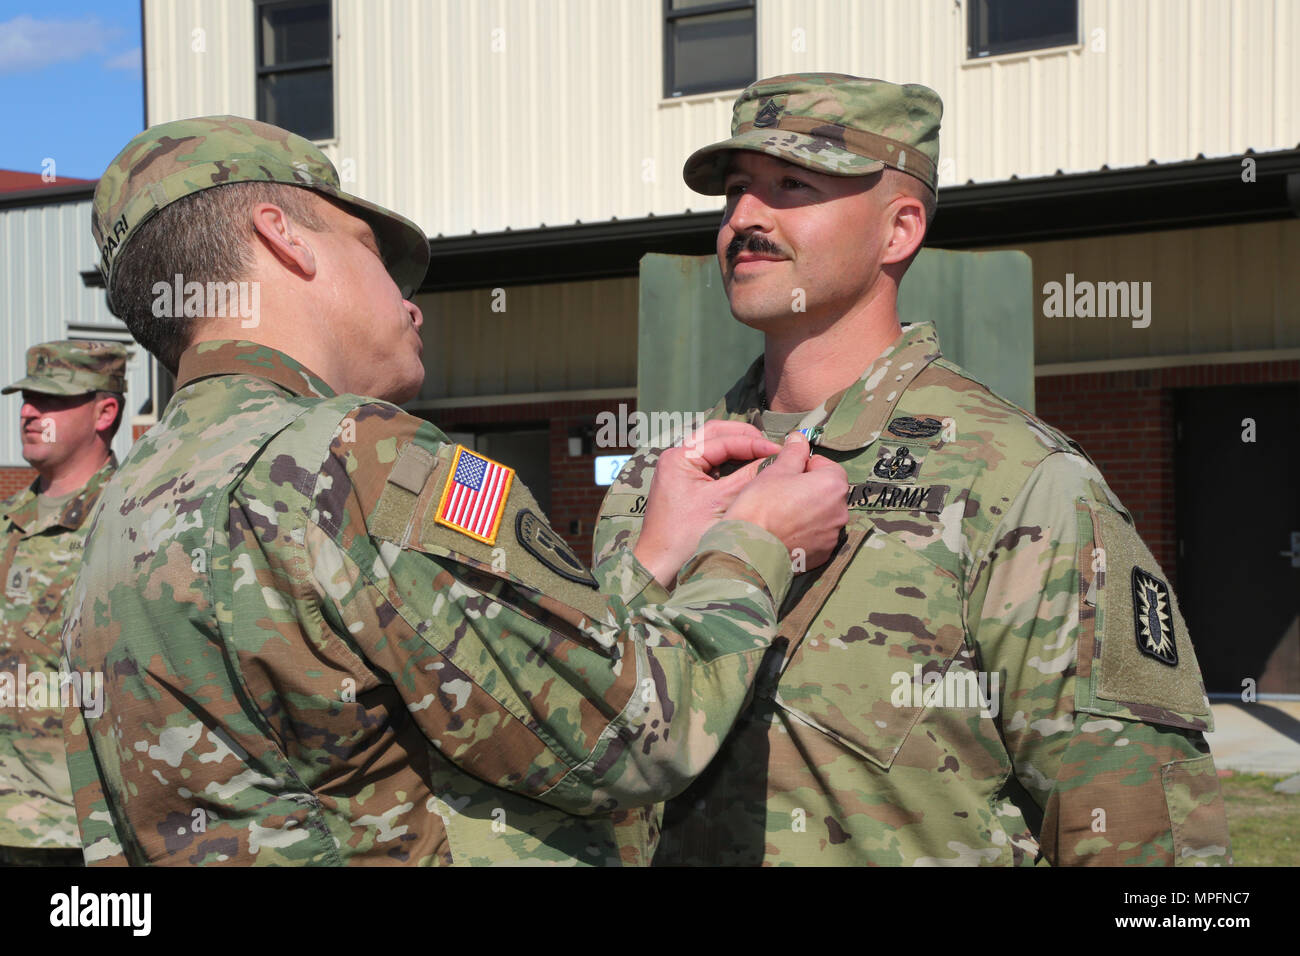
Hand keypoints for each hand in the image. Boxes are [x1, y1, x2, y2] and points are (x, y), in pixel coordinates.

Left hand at [633, 420, 781, 586]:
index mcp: (679, 458)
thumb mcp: (721, 503)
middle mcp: (675, 458)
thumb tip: (775, 459)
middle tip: (770, 445)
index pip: (722, 440)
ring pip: (712, 447)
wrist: (659, 564)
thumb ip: (747, 477)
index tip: (777, 449)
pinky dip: (730, 462)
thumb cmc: (684, 537)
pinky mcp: (683, 483)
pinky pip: (710, 463)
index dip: (753, 443)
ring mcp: (678, 470)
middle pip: (714, 434)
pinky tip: (748, 468)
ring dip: (737, 447)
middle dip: (744, 437)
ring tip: (762, 453)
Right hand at [723, 432, 848, 571]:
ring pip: (822, 515)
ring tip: (781, 515)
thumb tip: (799, 438)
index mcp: (832, 485)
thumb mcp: (775, 471)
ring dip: (808, 511)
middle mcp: (840, 511)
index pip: (828, 466)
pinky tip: (784, 532)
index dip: (807, 466)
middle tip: (781, 493)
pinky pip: (817, 536)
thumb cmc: (761, 507)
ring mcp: (833, 535)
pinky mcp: (823, 554)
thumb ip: (793, 453)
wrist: (750, 551)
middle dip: (809, 489)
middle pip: (827, 492)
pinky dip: (805, 532)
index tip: (789, 471)